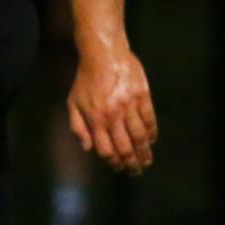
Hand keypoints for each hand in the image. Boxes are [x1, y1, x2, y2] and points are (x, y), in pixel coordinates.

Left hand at [67, 46, 156, 174]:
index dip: (113, 162)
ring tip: (146, 161)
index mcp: (95, 119)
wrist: (103, 53)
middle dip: (131, 163)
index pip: (106, 150)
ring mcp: (129, 106)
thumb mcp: (73, 103)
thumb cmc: (85, 80)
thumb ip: (77, 127)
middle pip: (125, 147)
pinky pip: (150, 120)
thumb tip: (87, 149)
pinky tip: (151, 141)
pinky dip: (152, 133)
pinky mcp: (143, 96)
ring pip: (140, 136)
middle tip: (135, 171)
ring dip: (144, 152)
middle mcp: (113, 115)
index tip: (118, 167)